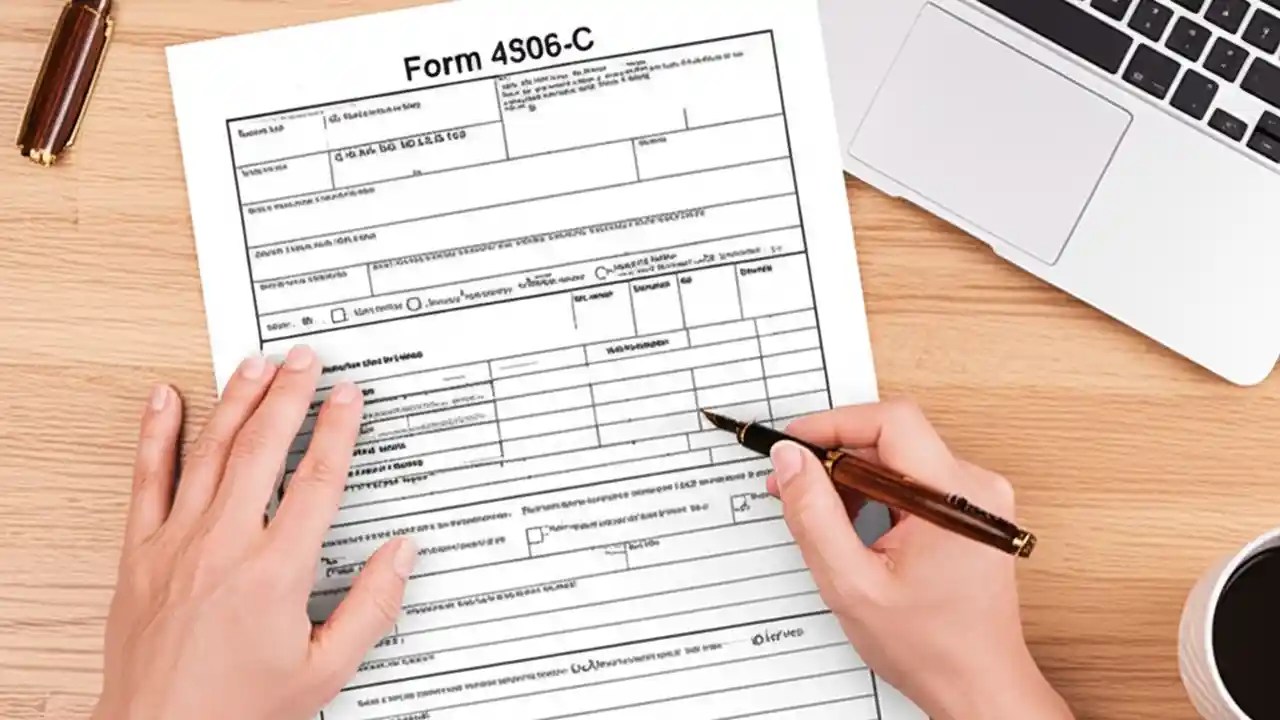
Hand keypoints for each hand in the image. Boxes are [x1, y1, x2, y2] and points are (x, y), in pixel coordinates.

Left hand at [95, 347, 418, 719]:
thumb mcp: (324, 670)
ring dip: (236, 401)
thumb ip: (371, 608)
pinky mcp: (140, 553)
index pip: (317, 481)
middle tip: (304, 360)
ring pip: (210, 452)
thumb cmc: (237, 711)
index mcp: (275, 572)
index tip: (348, 397)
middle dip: (289, 395)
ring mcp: (177, 543)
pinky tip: (165, 400)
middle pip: (263, 449)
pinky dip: (156, 435)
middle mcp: (225, 546)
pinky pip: (147, 480)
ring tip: (253, 364)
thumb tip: (402, 554)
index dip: (337, 430)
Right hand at [767, 400, 1071, 719]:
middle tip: (792, 482)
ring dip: (852, 478)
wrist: (979, 686)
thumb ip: (814, 515)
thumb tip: (790, 460)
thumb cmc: (931, 648)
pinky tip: (851, 525)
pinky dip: (874, 494)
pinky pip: (912, 481)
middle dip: (834, 455)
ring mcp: (976, 500)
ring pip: (899, 460)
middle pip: (892, 438)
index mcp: (954, 497)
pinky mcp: (968, 512)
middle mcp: (975, 488)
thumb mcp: (852, 583)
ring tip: (820, 514)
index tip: (795, 442)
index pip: (891, 421)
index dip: (834, 423)